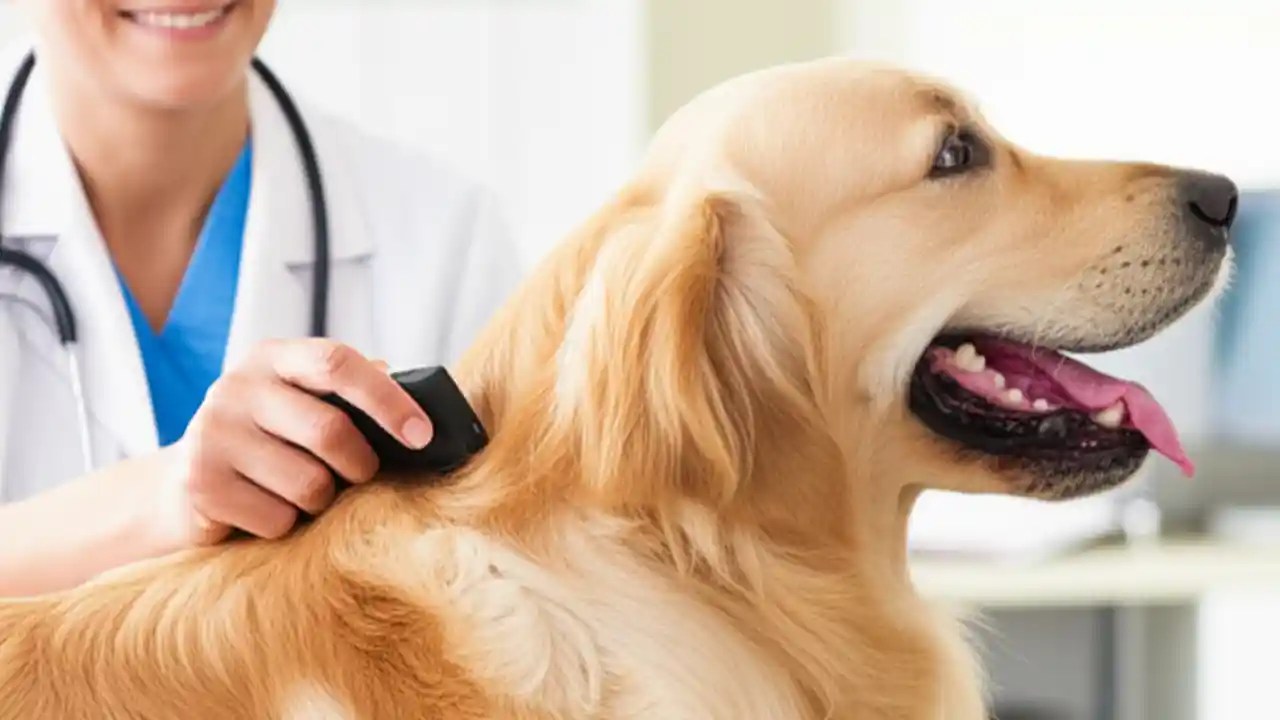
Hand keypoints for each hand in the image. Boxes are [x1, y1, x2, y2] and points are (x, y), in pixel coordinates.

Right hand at [157, 339, 431, 546]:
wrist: (181, 487)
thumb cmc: (268, 441)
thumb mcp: (302, 403)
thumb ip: (350, 393)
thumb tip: (418, 392)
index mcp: (273, 358)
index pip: (338, 363)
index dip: (388, 400)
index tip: (421, 435)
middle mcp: (237, 387)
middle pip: (330, 431)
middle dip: (361, 465)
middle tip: (361, 475)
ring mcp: (213, 434)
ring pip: (310, 485)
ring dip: (321, 501)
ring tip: (301, 493)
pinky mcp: (201, 484)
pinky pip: (278, 520)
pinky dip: (287, 525)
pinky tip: (266, 510)